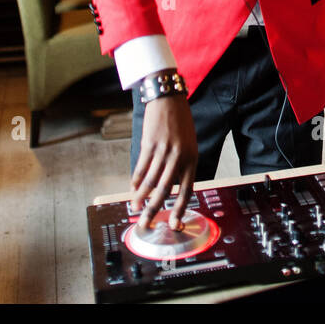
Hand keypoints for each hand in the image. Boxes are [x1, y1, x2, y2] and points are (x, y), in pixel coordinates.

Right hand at [129, 88, 197, 229]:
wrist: (169, 100)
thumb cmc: (180, 123)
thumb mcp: (189, 144)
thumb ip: (182, 165)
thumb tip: (170, 187)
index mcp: (192, 159)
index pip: (187, 190)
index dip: (180, 208)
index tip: (174, 224)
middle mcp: (178, 157)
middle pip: (165, 190)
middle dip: (154, 210)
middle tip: (145, 224)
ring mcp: (163, 151)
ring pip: (150, 181)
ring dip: (141, 197)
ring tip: (135, 207)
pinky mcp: (149, 145)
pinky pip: (141, 167)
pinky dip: (136, 180)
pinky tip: (133, 188)